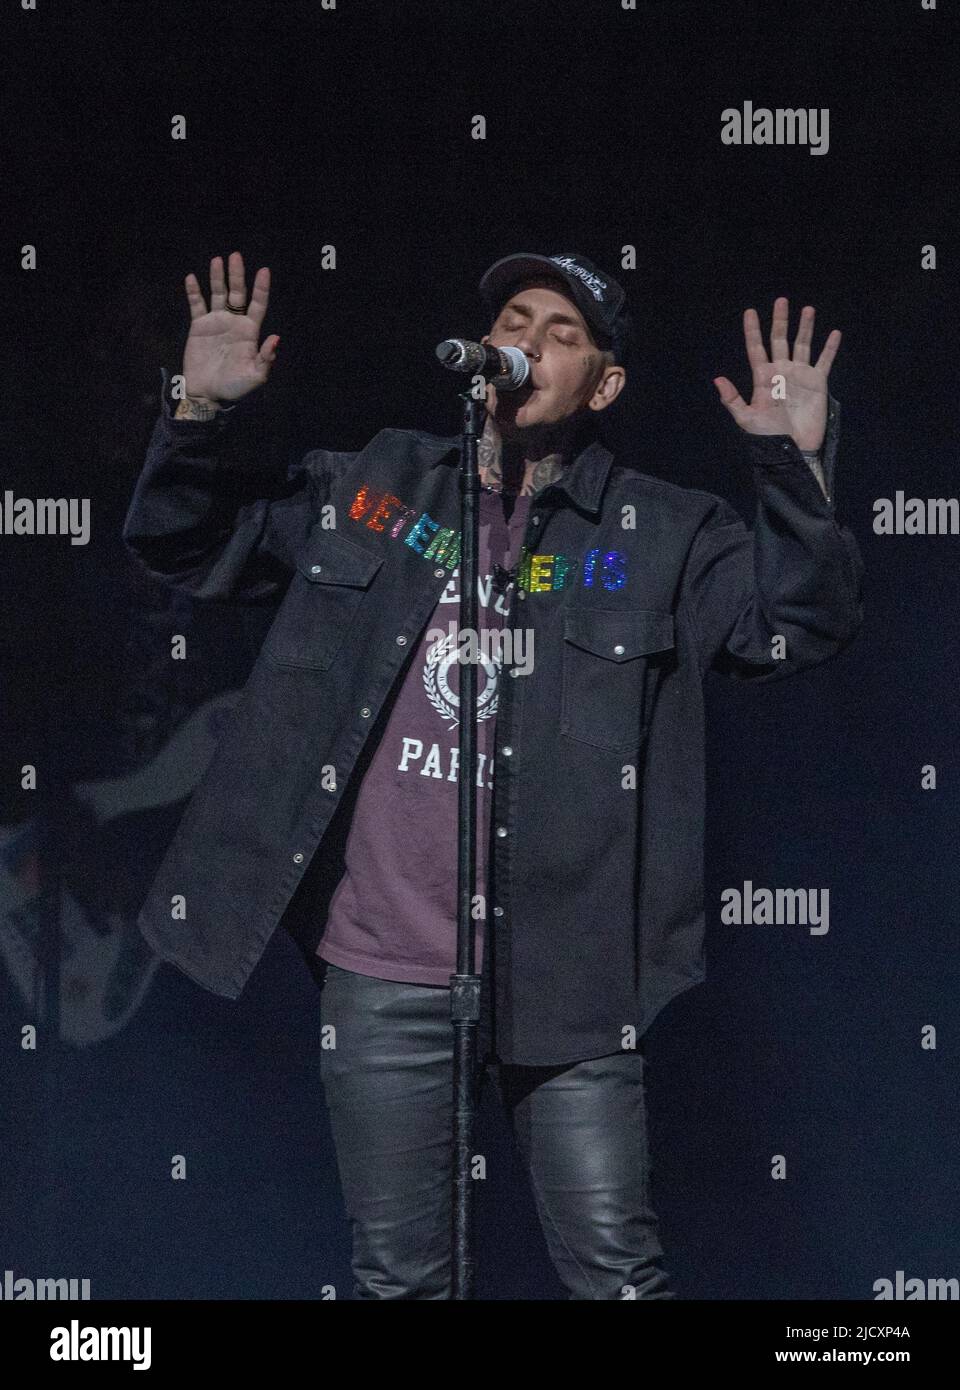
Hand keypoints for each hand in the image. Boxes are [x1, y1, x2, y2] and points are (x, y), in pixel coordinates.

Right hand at [180, 251, 278, 403]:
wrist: (208, 392)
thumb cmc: (234, 387)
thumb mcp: (255, 376)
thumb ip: (266, 358)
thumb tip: (276, 338)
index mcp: (249, 332)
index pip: (257, 305)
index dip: (261, 288)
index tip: (264, 270)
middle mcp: (234, 322)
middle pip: (237, 293)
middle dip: (237, 275)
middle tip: (236, 256)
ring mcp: (216, 322)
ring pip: (218, 294)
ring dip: (218, 277)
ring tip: (218, 260)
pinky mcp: (199, 326)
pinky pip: (196, 305)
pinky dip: (194, 292)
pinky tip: (192, 278)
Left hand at [713, 297, 840, 451]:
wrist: (792, 450)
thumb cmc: (768, 436)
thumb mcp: (747, 419)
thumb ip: (733, 400)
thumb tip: (717, 380)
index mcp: (763, 378)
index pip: (756, 348)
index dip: (753, 330)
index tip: (750, 312)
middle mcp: (781, 372)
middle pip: (780, 340)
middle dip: (780, 321)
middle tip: (781, 300)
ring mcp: (800, 376)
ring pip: (802, 345)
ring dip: (805, 327)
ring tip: (807, 309)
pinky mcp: (817, 383)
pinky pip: (825, 361)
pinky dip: (830, 348)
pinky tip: (834, 333)